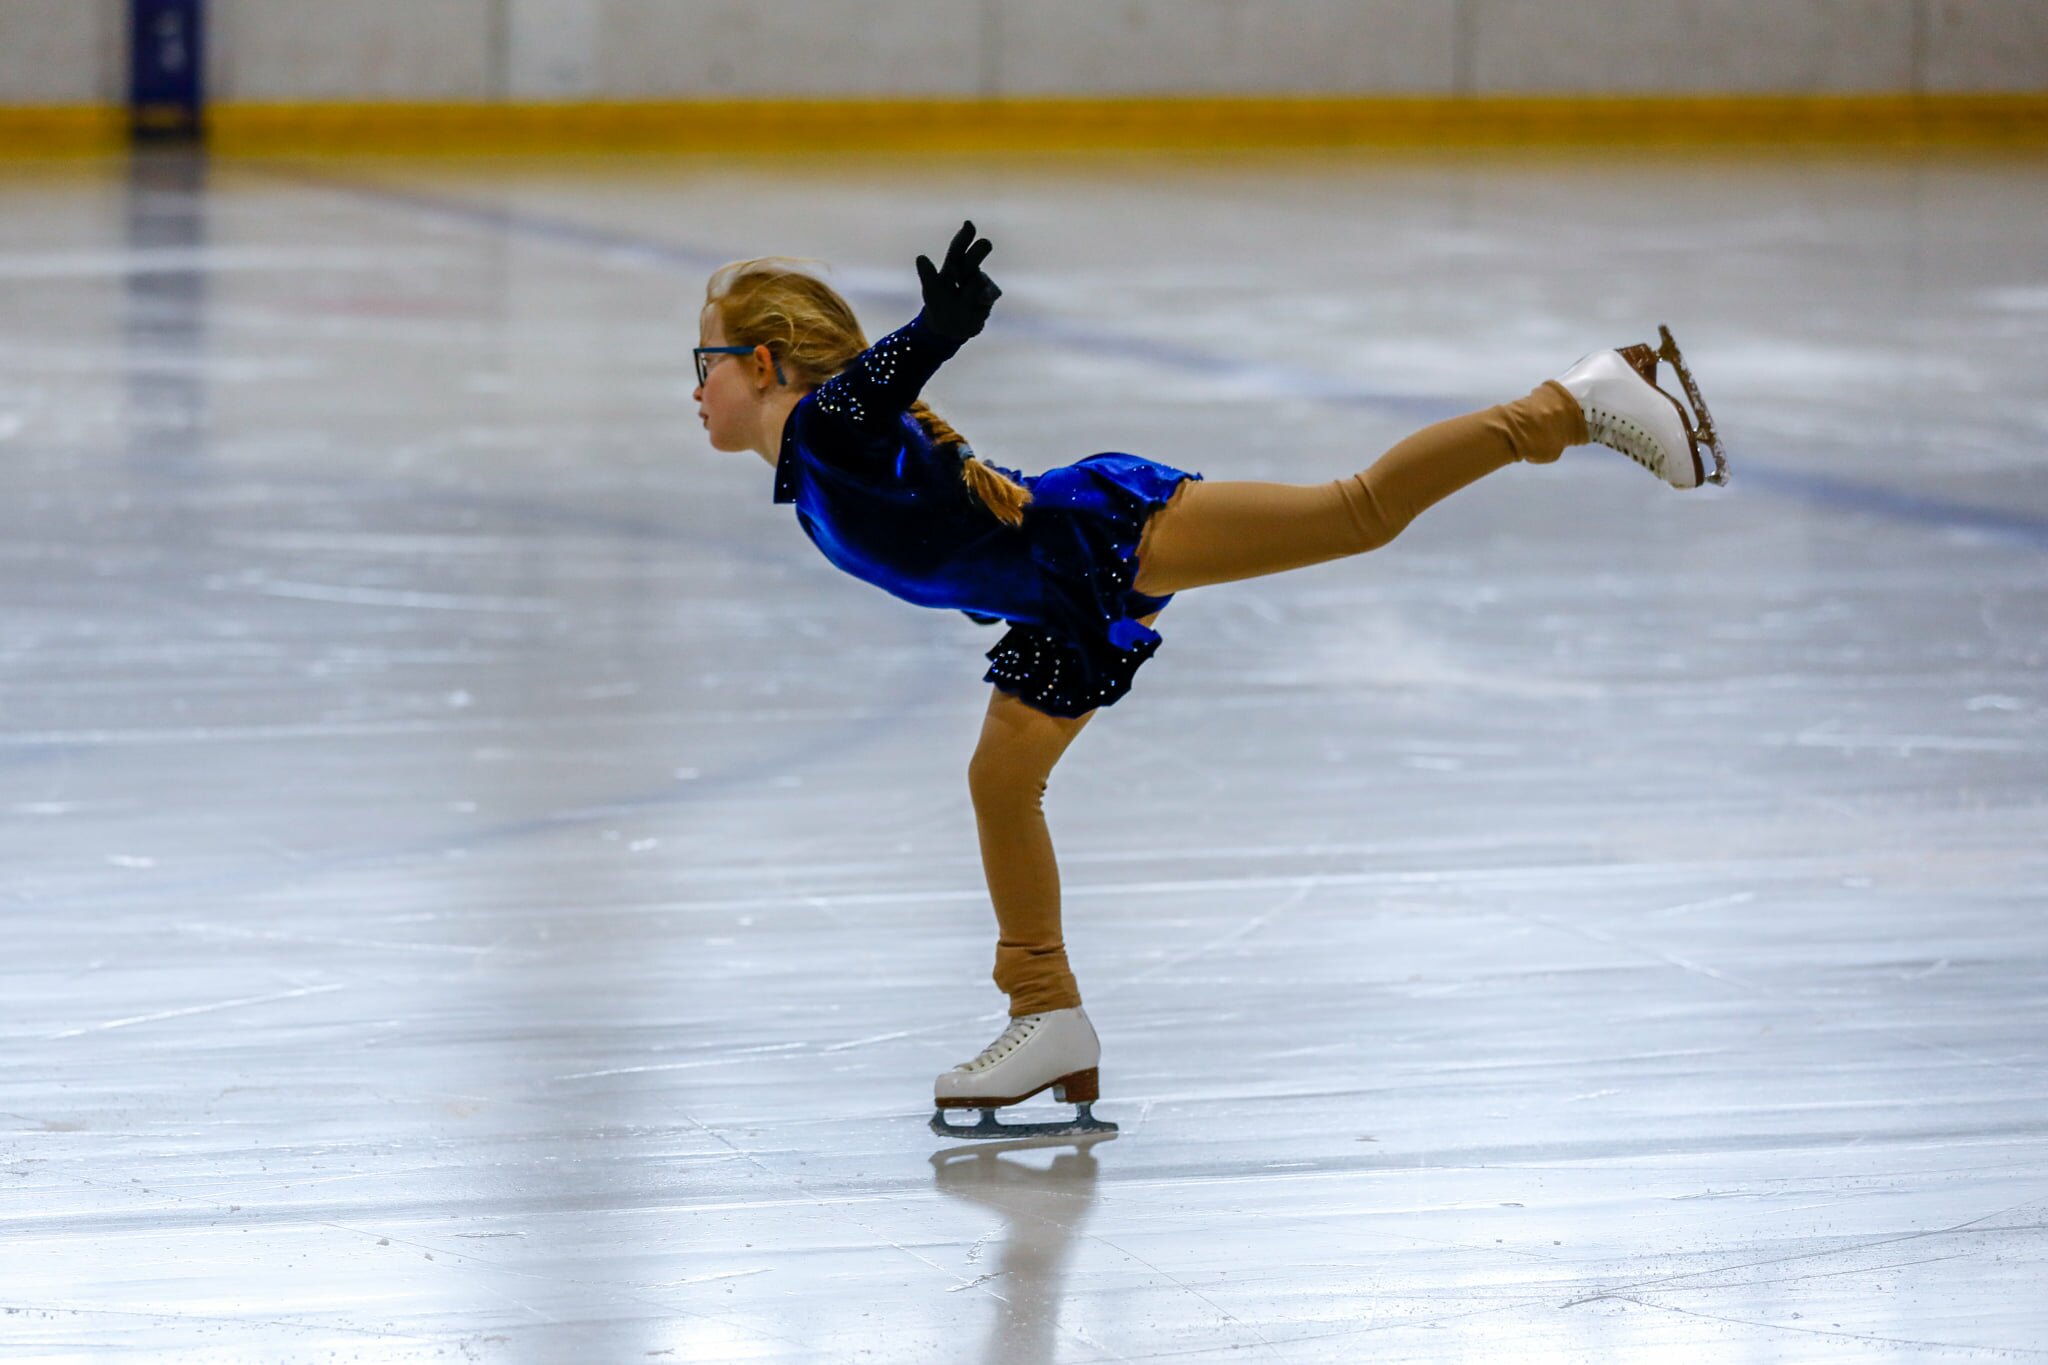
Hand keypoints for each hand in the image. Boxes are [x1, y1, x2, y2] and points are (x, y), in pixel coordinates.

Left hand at [916, 220, 1001, 340]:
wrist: (951, 328)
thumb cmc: (939, 305)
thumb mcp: (931, 292)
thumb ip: (928, 275)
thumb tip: (920, 257)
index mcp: (953, 265)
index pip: (958, 248)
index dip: (964, 236)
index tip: (969, 224)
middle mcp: (968, 271)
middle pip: (974, 258)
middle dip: (979, 250)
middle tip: (985, 243)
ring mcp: (980, 283)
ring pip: (980, 281)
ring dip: (972, 289)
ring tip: (962, 300)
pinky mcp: (989, 296)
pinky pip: (989, 295)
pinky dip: (982, 300)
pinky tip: (977, 305)